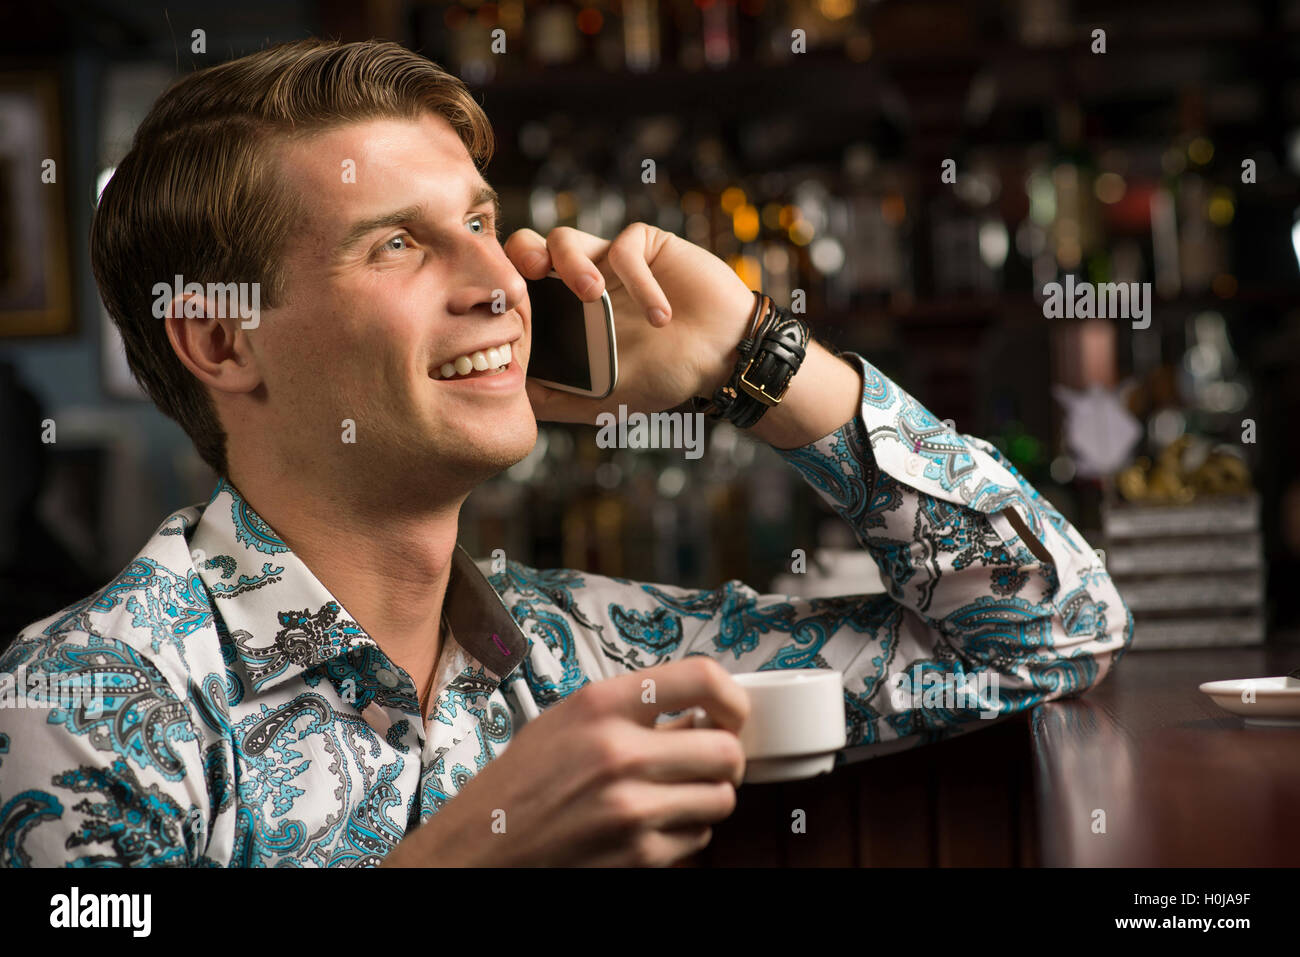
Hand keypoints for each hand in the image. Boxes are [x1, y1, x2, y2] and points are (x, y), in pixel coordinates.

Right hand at [381, 657, 748, 866]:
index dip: (733, 698)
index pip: (703, 679)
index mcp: (601, 704)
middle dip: (724, 759)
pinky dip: (683, 835)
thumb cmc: (522, 783)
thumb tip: (704, 716)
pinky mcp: (638, 856)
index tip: (731, 713)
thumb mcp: (567, 722)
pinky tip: (648, 827)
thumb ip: (632, 710)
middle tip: (704, 762)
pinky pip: (698, 840)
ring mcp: (631, 808)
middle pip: (727, 750)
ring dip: (705, 798)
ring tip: (670, 796)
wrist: (479, 850)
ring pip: (721, 799)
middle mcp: (619, 752)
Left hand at [503, 223, 756, 422]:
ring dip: (573, 265)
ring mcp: (609, 260)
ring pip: (565, 238)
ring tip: (593, 296)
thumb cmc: (665, 377)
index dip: (505, 291)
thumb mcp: (602, 398)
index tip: (506, 314)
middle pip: (527, 247)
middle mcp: (578, 281)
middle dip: (520, 256)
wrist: (722, 359)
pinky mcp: (644, 245)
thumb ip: (556, 399)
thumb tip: (508, 397)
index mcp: (562, 313)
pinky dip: (637, 281)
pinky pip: (624, 246)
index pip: (517, 287)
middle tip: (529, 280)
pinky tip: (660, 316)